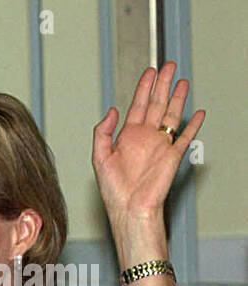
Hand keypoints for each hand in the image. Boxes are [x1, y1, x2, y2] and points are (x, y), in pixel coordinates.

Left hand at [92, 61, 204, 229]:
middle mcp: (145, 138)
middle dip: (162, 85)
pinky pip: (185, 136)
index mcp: (127, 137)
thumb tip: (111, 111)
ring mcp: (160, 145)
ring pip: (171, 115)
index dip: (143, 88)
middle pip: (156, 104)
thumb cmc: (114, 190)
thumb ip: (103, 132)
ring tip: (181, 80)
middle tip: (167, 67)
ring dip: (177, 98)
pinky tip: (198, 113)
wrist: (130, 208)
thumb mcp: (99, 158)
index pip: (138, 106)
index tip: (149, 73)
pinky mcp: (173, 155)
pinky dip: (192, 125)